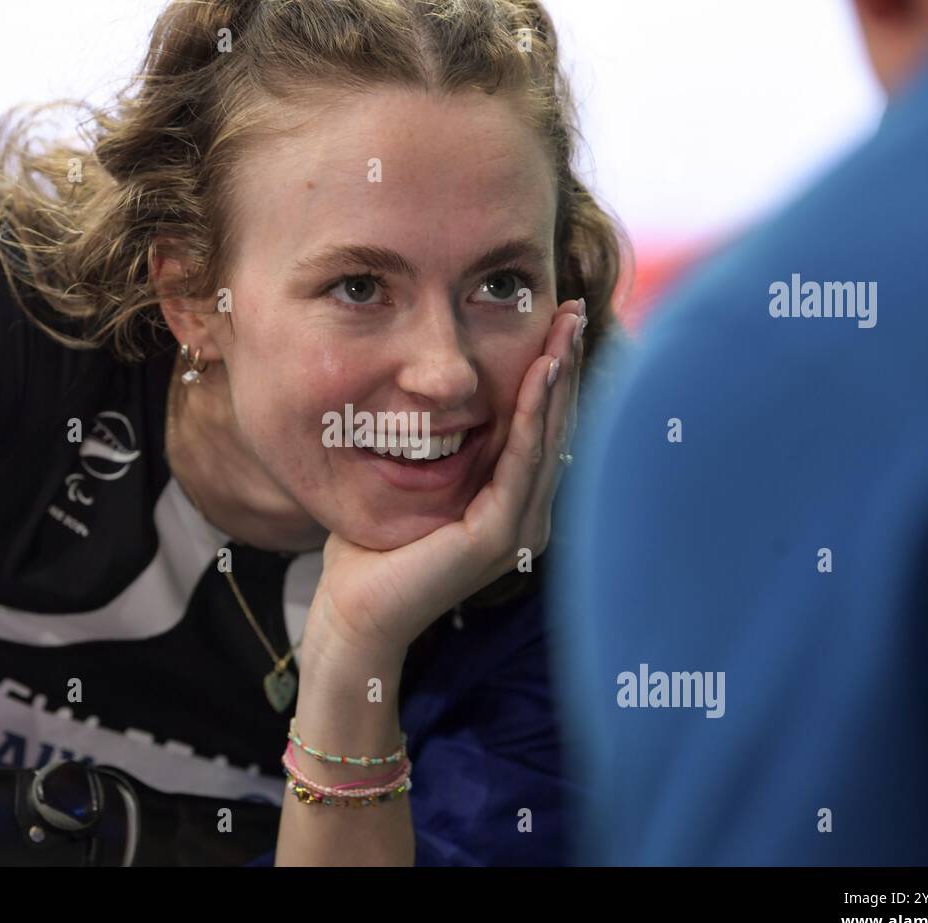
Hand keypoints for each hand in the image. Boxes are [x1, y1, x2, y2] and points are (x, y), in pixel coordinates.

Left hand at [302, 297, 588, 668]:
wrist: (355, 608)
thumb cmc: (375, 548)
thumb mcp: (415, 479)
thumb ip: (440, 445)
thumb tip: (437, 392)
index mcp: (514, 504)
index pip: (541, 428)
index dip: (551, 374)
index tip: (557, 321)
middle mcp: (528, 516)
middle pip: (555, 427)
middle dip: (564, 365)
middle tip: (572, 309)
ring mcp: (519, 528)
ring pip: (546, 439)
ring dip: (557, 380)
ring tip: (564, 330)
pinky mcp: (499, 537)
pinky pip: (521, 462)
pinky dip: (531, 415)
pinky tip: (538, 374)